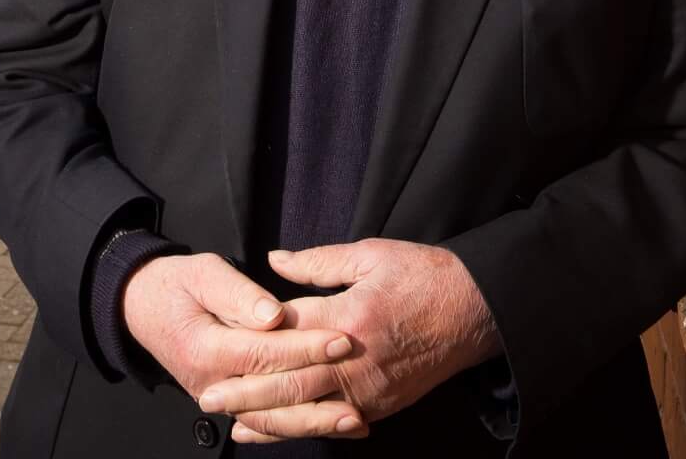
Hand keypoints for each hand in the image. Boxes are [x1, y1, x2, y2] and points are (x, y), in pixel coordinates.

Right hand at [121, 252, 365, 437]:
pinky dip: (299, 426)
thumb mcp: (202, 274)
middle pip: (273, 396)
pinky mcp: (231, 403)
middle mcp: (212, 383)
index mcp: (206, 348)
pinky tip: (332, 426)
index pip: (264, 352)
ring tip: (355, 419)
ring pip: (272, 418)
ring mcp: (221, 398)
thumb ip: (238, 295)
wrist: (143, 309)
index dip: (305, 346)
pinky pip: (267, 420)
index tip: (341, 338)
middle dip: (320, 392)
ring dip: (314, 421)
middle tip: (359, 384)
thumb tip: (273, 315)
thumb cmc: (178, 286)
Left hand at [201, 239, 500, 444]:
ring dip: (268, 418)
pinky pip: (334, 422)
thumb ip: (318, 262)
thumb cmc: (425, 276)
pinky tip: (279, 431)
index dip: (250, 338)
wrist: (477, 311)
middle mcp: (356, 360)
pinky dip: (303, 428)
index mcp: (349, 316)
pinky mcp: (382, 405)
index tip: (217, 343)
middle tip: (208, 397)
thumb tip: (273, 259)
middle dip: (246, 392)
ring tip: (233, 423)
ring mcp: (370, 389)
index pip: (287, 331)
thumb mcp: (371, 254)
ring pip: (309, 410)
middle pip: (289, 380)